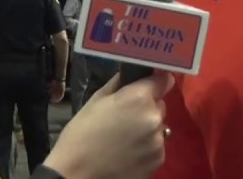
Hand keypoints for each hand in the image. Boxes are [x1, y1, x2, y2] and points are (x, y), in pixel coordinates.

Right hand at [42, 72, 173, 178]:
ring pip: (158, 126)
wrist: (78, 174)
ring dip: (147, 128)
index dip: (155, 83)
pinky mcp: (159, 160)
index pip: (165, 80)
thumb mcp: (96, 100)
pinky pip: (156, 145)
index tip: (146, 87)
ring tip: (125, 138)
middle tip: (125, 117)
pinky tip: (128, 152)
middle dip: (147, 107)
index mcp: (139, 98)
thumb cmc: (82, 133)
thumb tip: (132, 74)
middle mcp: (154, 118)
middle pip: (160, 105)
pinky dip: (146, 147)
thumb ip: (119, 84)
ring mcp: (158, 141)